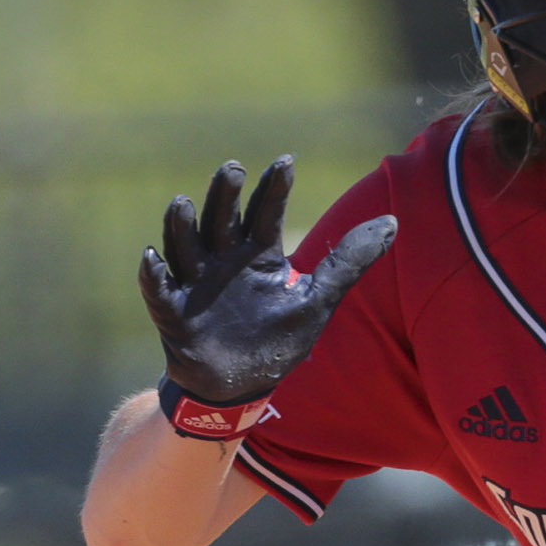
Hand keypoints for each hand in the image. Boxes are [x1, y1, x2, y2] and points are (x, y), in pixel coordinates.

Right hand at [137, 156, 395, 404]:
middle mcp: (224, 259)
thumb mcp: (319, 298)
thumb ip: (350, 261)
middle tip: (234, 168)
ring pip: (186, 246)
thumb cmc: (278, 337)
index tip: (287, 161)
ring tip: (183, 203)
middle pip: (223, 218)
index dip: (274, 188)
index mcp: (258, 253)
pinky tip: (151, 257)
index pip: (266, 212)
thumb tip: (394, 221)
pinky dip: (152, 274)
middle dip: (226, 194)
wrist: (242, 384)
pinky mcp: (173, 311)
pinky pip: (158, 290)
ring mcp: (195, 283)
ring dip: (182, 226)